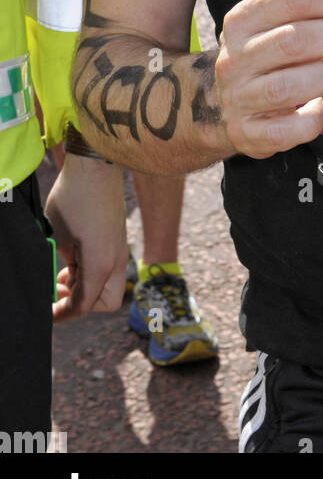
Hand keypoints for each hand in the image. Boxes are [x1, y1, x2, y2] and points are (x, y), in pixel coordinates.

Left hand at [45, 155, 126, 321]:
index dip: (63, 313)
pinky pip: (108, 267)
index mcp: (101, 263)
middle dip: (83, 303)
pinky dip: (92, 271)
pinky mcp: (118, 238)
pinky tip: (73, 256)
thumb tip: (57, 280)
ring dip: (86, 286)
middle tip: (60, 290)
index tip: (47, 313)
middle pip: (106, 302)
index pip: (84, 304)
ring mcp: (120, 248)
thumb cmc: (73, 198)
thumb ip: (58, 265)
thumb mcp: (56, 237)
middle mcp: (116, 260)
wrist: (96, 165)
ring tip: (63, 271)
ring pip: (109, 284)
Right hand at [214, 0, 322, 157]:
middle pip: (294, 40)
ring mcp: (239, 97)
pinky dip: (315, 118)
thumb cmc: (264, 56)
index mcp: (243, 19)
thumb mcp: (273, 24)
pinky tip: (322, 106)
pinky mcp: (248, 133)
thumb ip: (312, 12)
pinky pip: (289, 130)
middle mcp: (237, 56)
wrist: (218, 104)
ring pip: (289, 87)